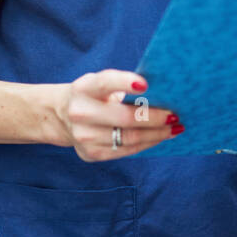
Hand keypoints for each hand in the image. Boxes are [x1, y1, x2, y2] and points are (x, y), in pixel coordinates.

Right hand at [53, 70, 180, 161]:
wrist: (61, 116)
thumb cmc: (92, 94)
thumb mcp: (99, 83)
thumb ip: (123, 85)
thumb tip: (163, 93)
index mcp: (84, 88)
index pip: (105, 82)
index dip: (124, 82)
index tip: (146, 84)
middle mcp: (80, 113)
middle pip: (124, 118)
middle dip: (155, 118)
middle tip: (175, 115)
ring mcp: (84, 136)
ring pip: (129, 138)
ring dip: (156, 134)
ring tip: (174, 128)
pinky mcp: (90, 154)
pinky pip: (125, 151)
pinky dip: (146, 144)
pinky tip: (159, 138)